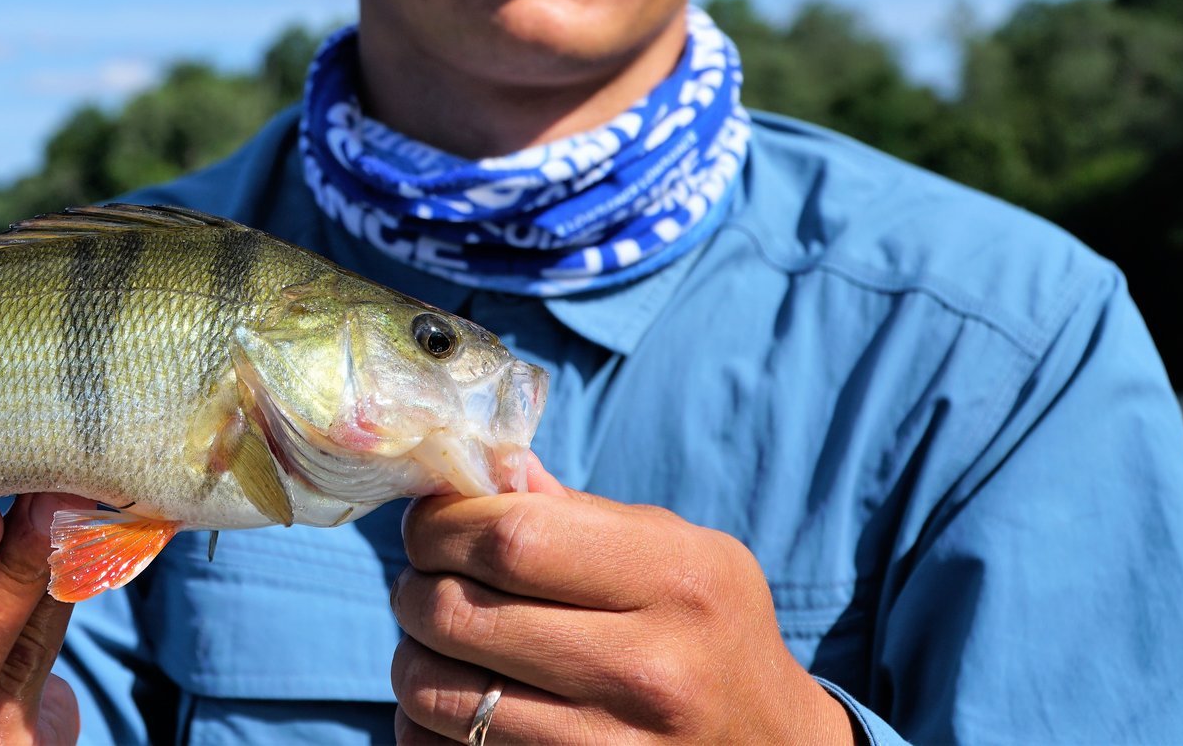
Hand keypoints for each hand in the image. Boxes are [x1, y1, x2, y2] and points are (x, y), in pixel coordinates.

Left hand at [390, 459, 853, 743]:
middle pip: (457, 614)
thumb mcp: (675, 549)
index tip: (431, 525)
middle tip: (423, 581)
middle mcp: (648, 671)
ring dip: (412, 658)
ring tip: (437, 641)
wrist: (770, 744)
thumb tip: (478, 464)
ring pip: (435, 694)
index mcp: (675, 581)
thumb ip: (573, 511)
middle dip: (413, 588)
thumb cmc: (708, 627)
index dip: (442, 525)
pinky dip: (424, 725)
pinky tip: (456, 700)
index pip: (509, 538)